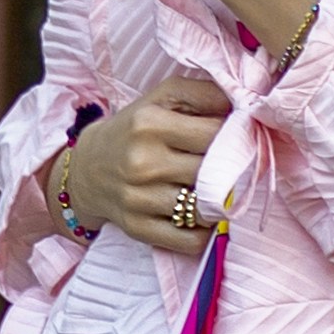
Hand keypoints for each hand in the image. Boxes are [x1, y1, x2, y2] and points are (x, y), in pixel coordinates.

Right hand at [59, 80, 227, 250]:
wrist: (86, 171)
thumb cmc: (134, 130)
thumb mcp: (162, 98)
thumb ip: (203, 93)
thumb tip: (246, 102)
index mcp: (149, 124)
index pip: (216, 133)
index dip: (237, 136)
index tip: (240, 138)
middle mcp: (143, 162)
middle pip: (215, 171)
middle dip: (232, 169)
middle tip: (233, 165)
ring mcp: (139, 199)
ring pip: (207, 209)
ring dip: (219, 202)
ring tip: (214, 190)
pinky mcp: (138, 228)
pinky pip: (191, 240)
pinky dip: (204, 231)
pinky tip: (200, 215)